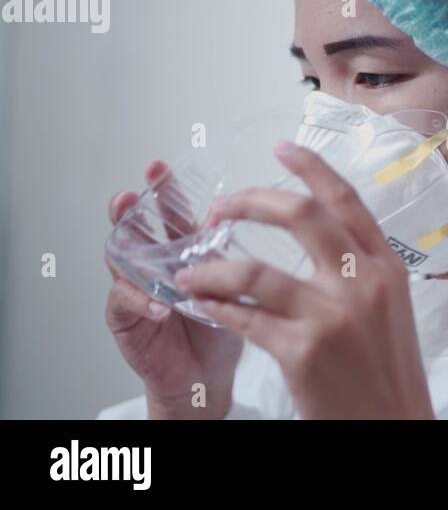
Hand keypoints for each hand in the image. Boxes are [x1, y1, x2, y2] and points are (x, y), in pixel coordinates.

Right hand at [105, 161, 243, 419]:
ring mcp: (135, 287)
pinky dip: (141, 299)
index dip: (163, 190)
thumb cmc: (220, 326)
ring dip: (126, 247)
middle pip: (134, 227)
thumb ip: (221, 255)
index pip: (168, 213)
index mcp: (181, 249)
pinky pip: (125, 301)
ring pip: (121, 260)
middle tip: (131, 195)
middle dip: (130, 208)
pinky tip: (157, 302)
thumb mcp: (229, 284)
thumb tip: (228, 224)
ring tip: (132, 237)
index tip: (160, 168)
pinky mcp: (125, 316)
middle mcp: (154, 264)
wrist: (205, 374)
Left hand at [175, 141, 433, 418]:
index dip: (312, 167)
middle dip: (251, 202)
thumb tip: (325, 239)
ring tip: (191, 270)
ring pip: (254, 272)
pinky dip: (215, 308)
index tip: (282, 148)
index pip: (346, 200)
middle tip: (222, 207)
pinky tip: (203, 304)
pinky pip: (244, 319)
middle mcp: (363, 284)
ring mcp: (333, 317)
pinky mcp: (303, 353)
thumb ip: (361, 269)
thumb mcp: (389, 307)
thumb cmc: (388, 372)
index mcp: (386, 267)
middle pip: (300, 215)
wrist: (393, 423)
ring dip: (212, 268)